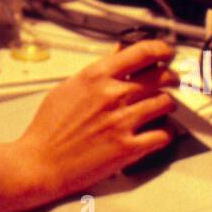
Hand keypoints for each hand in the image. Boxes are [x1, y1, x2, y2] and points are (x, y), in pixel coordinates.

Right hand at [14, 39, 179, 202]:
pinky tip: (161, 131)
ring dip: (168, 104)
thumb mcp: (68, 87)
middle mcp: (112, 95)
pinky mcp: (128, 148)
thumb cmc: (48, 128)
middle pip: (160, 76)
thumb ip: (96, 71)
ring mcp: (122, 121)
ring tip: (163, 106)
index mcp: (96, 76)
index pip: (141, 52)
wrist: (40, 163)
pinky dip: (167, 132)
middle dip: (170, 77)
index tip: (166, 52)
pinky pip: (163, 135)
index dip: (161, 49)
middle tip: (171, 80)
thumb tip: (116, 54)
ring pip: (166, 103)